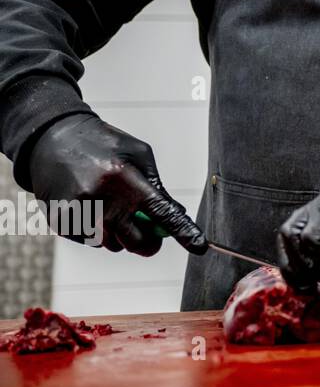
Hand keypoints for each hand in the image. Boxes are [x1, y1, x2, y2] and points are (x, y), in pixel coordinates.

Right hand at [26, 113, 207, 255]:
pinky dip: (97, 232)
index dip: (182, 231)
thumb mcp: (137, 154)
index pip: (161, 211)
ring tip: (112, 207)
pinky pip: (90, 242)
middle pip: (135, 240)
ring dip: (120, 235)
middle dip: (147, 242)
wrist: (52, 139)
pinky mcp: (61, 222)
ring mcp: (78, 212)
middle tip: (150, 232)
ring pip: (112, 245)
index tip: (200, 246)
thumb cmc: (102, 145)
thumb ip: (157, 185)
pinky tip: (90, 207)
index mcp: (123, 176)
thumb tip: (176, 213)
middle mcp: (100, 197)